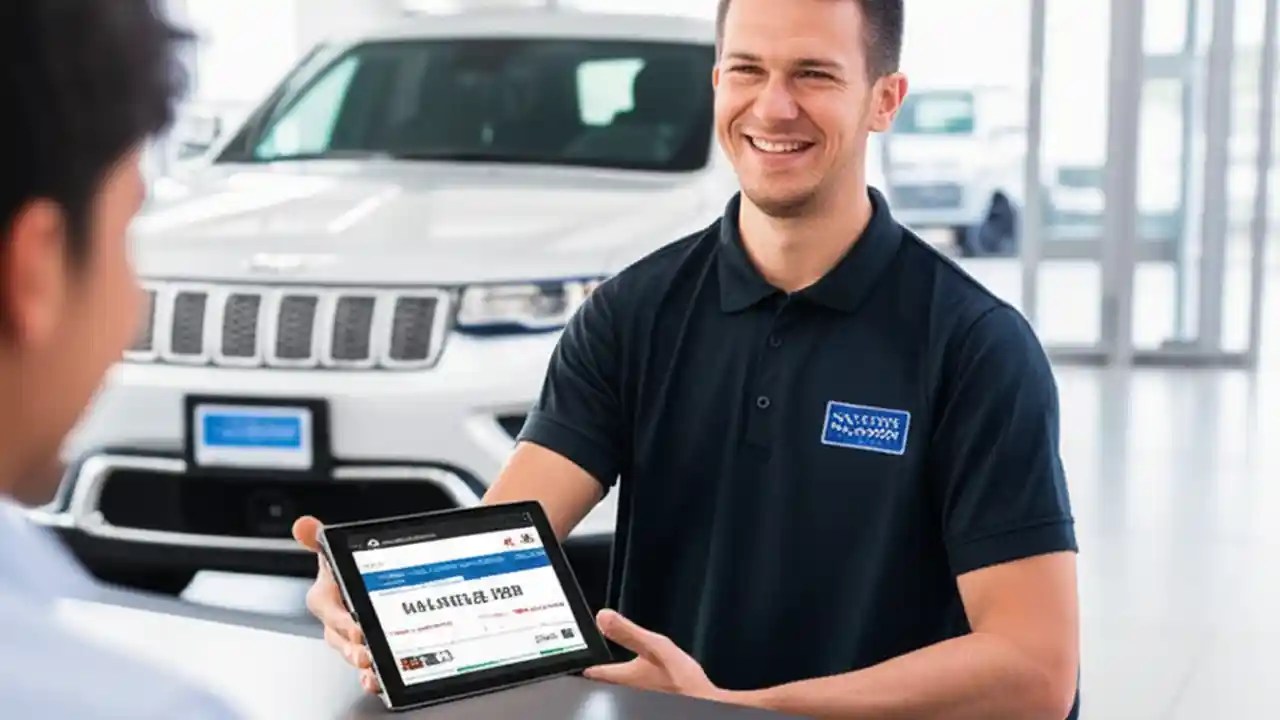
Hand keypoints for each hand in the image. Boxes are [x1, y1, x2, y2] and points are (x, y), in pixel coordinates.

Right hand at [292, 515, 380, 694]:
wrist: (366, 578)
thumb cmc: (345, 568)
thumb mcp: (334, 551)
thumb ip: (319, 538)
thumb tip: (302, 524)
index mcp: (326, 596)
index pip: (326, 608)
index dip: (339, 619)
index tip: (355, 627)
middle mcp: (335, 619)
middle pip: (339, 637)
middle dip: (351, 648)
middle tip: (366, 652)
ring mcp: (350, 638)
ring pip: (350, 654)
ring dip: (359, 663)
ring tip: (372, 668)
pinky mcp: (366, 648)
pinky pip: (364, 667)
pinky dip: (369, 677)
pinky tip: (378, 681)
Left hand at [583, 610, 725, 702]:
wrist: (704, 702)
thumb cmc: (682, 681)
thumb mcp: (656, 648)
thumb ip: (628, 633)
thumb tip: (602, 617)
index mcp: (623, 676)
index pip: (595, 671)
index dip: (586, 663)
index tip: (576, 658)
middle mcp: (627, 689)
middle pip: (606, 680)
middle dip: (600, 668)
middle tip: (594, 658)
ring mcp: (640, 696)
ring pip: (620, 684)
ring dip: (618, 674)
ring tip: (613, 664)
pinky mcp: (654, 699)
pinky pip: (636, 688)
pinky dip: (636, 680)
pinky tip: (644, 675)